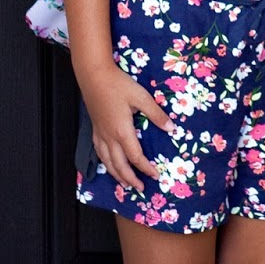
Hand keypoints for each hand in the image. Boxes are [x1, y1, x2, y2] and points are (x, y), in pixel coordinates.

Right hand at [81, 62, 171, 193]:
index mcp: (122, 131)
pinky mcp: (94, 129)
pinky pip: (99, 152)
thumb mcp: (141, 97)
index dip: (146, 168)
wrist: (93, 75)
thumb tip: (171, 128)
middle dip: (130, 179)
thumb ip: (156, 114)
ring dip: (117, 175)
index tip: (156, 175)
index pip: (136, 157)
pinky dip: (105, 163)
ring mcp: (100, 134)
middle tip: (141, 188)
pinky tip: (108, 164)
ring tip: (125, 183)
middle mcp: (109, 137)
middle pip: (119, 165)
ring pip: (107, 161)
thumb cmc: (118, 84)